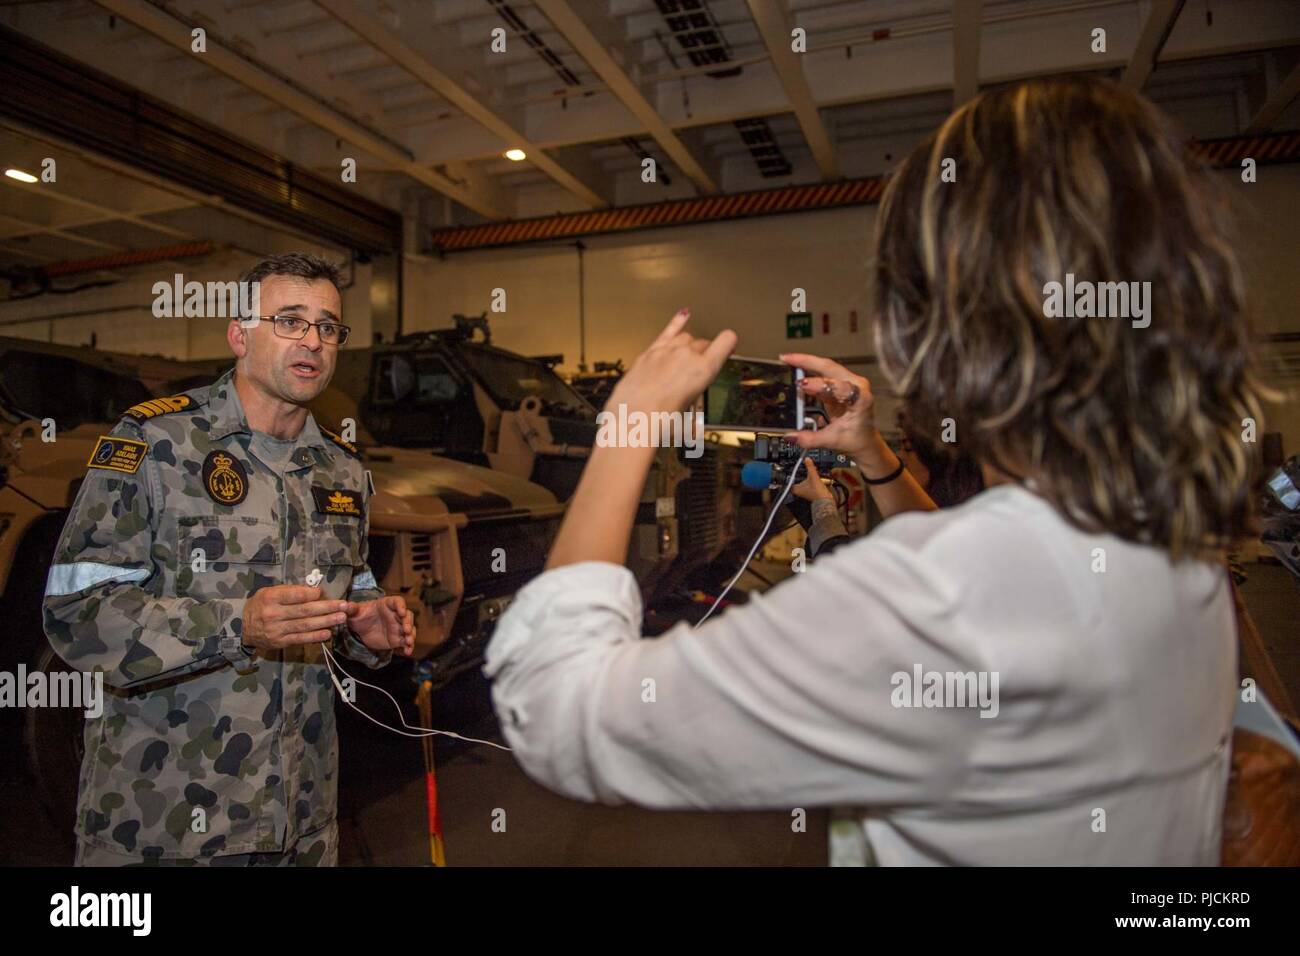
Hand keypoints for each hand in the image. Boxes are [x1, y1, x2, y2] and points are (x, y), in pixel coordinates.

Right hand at [242, 585, 347, 650]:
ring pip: (305, 625)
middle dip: (327, 608)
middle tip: (344, 605)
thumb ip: (290, 591)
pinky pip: (300, 639)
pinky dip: (315, 636)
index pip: (295, 595)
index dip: (311, 594)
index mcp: (270, 598)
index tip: (323, 592)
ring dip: (326, 622)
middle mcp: (273, 614)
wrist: (242, 628)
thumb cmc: (260, 605)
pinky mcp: (280, 642)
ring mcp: (277, 630)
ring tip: (341, 618)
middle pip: (304, 611)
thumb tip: (314, 591)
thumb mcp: (269, 592)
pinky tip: (328, 633)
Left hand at [346, 595, 415, 656]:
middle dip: (408, 622)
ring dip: (411, 635)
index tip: (401, 612)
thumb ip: (351, 609)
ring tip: (409, 641)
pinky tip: (407, 652)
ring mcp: (398, 627)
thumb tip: (344, 605)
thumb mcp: (354, 612)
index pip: (398, 602)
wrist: (361, 629)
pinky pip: (406, 642)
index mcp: (387, 605)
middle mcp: (396, 615)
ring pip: (410, 629)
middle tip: (406, 629)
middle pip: (408, 616)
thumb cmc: (360, 616)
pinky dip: (409, 647)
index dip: (401, 606)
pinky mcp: (397, 639)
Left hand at [608, 309, 736, 414]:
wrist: (631, 417)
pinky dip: (677, 322)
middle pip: (704, 344)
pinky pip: (668, 331)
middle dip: (705, 353)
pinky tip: (683, 314)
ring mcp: (667, 351)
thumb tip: (693, 427)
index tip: (730, 347)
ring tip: (688, 358)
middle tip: (701, 367)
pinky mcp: (650, 352)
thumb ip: (693, 416)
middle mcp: (687, 355)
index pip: (726, 341)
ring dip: (690, 345)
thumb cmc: (659, 421)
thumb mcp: (687, 420)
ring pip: (686, 338)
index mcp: (703, 369)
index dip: (730, 343)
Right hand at [780, 352, 886, 466]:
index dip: (819, 384)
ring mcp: (848, 383)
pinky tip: (795, 369)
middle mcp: (857, 386)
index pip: (839, 386)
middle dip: (807, 361)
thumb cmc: (858, 439)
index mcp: (861, 398)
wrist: (864, 441)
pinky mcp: (838, 386)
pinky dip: (807, 371)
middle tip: (787, 359)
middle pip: (830, 367)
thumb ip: (810, 438)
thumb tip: (791, 435)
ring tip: (788, 361)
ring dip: (806, 363)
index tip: (802, 384)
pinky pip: (821, 375)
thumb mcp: (833, 441)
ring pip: (825, 367)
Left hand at [791, 458, 834, 501]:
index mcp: (796, 489)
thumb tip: (807, 459)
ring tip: (809, 470)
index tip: (793, 468)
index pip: (790, 479)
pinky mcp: (810, 491)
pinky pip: (808, 482)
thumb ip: (810, 467)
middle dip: (800, 473)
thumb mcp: (813, 476)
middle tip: (801, 467)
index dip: (792, 473)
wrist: (826, 500)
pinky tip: (814, 475)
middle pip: (797, 479)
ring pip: (803, 481)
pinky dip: (810, 478)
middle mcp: (799, 491)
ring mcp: (805, 491)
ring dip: (806, 476)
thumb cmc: (817, 492)